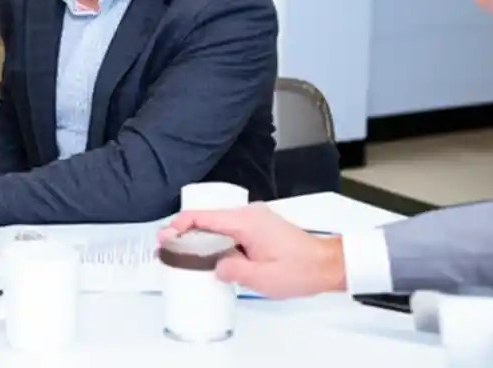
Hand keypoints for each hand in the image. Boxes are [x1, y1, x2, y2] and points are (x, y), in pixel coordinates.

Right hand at [158, 202, 346, 298]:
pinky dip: (215, 240)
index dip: (178, 226)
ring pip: (217, 224)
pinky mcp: (258, 226)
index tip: (164, 236)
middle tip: (170, 249)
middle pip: (206, 218)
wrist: (327, 265)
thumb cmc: (302, 268)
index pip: (202, 217)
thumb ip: (231, 270)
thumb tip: (215, 267)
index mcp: (246, 222)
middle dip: (185, 233)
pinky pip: (228, 229)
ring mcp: (254, 218)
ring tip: (187, 256)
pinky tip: (211, 256)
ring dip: (200, 238)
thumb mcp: (261, 278)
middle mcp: (248, 214)